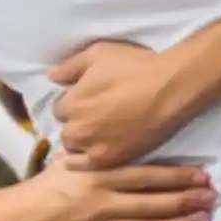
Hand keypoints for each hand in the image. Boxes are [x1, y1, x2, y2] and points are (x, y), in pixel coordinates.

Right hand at [15, 155, 215, 220]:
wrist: (19, 220)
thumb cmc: (45, 186)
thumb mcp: (68, 160)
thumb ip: (97, 153)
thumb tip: (123, 136)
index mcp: (96, 171)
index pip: (144, 172)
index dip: (175, 174)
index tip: (201, 172)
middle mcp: (102, 195)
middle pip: (153, 197)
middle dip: (185, 196)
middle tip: (212, 193)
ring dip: (181, 220)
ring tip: (206, 215)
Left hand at [49, 41, 184, 169]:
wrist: (169, 89)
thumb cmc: (134, 67)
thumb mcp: (98, 54)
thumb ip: (70, 67)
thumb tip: (52, 76)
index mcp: (70, 103)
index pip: (60, 108)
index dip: (74, 102)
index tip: (87, 100)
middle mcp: (77, 129)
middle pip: (67, 129)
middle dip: (76, 122)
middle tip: (96, 115)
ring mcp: (93, 148)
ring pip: (75, 148)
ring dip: (82, 141)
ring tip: (99, 133)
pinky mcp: (111, 161)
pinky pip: (87, 167)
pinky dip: (84, 161)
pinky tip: (92, 154)